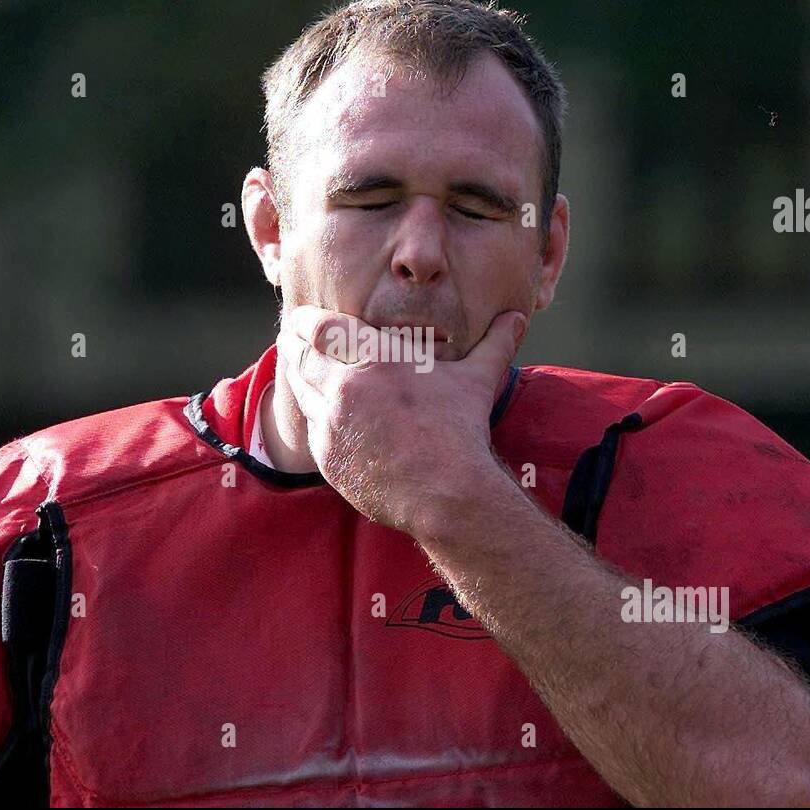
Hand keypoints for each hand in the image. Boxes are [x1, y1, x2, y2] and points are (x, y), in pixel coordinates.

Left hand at [278, 305, 526, 537]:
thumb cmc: (460, 431)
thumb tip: (519, 317)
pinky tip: (316, 409)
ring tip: (297, 366)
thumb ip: (494, 344)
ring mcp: (332, 424)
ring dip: (296, 375)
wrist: (444, 492)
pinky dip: (310, 413)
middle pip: (300, 355)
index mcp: (375, 360)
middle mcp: (345, 388)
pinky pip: (310, 427)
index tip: (301, 317)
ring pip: (299, 389)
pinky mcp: (328, 457)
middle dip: (293, 343)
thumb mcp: (476, 381)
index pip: (322, 328)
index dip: (306, 320)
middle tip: (290, 336)